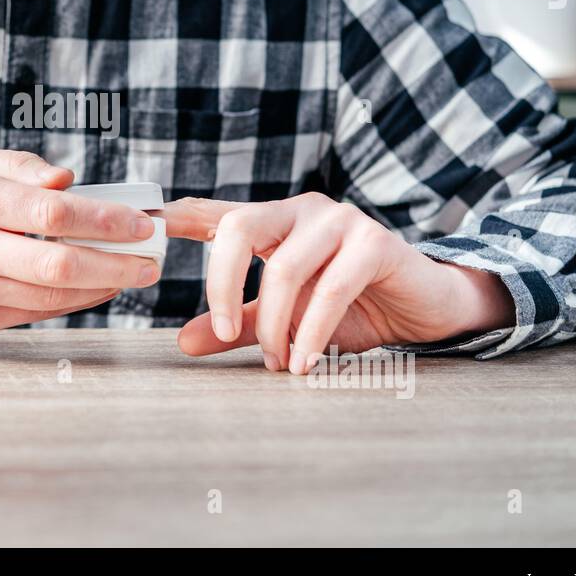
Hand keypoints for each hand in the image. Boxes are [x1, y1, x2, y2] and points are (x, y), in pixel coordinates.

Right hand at [0, 149, 160, 339]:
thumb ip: (21, 167)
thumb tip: (70, 180)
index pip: (50, 212)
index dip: (103, 219)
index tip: (139, 223)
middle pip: (57, 262)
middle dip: (116, 264)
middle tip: (151, 262)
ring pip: (50, 294)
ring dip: (102, 286)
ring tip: (132, 274)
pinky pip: (34, 314)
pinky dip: (72, 302)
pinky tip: (96, 289)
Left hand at [161, 193, 514, 372]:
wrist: (426, 310)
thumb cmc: (354, 309)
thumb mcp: (288, 321)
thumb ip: (240, 326)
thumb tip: (184, 342)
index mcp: (276, 222)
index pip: (220, 212)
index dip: (183, 214)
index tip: (149, 220)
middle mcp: (303, 210)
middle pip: (240, 228)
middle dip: (222, 285)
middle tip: (223, 333)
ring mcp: (340, 221)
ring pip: (285, 268)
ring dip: (276, 326)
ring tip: (280, 365)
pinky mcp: (376, 242)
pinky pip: (330, 289)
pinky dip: (312, 330)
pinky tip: (306, 362)